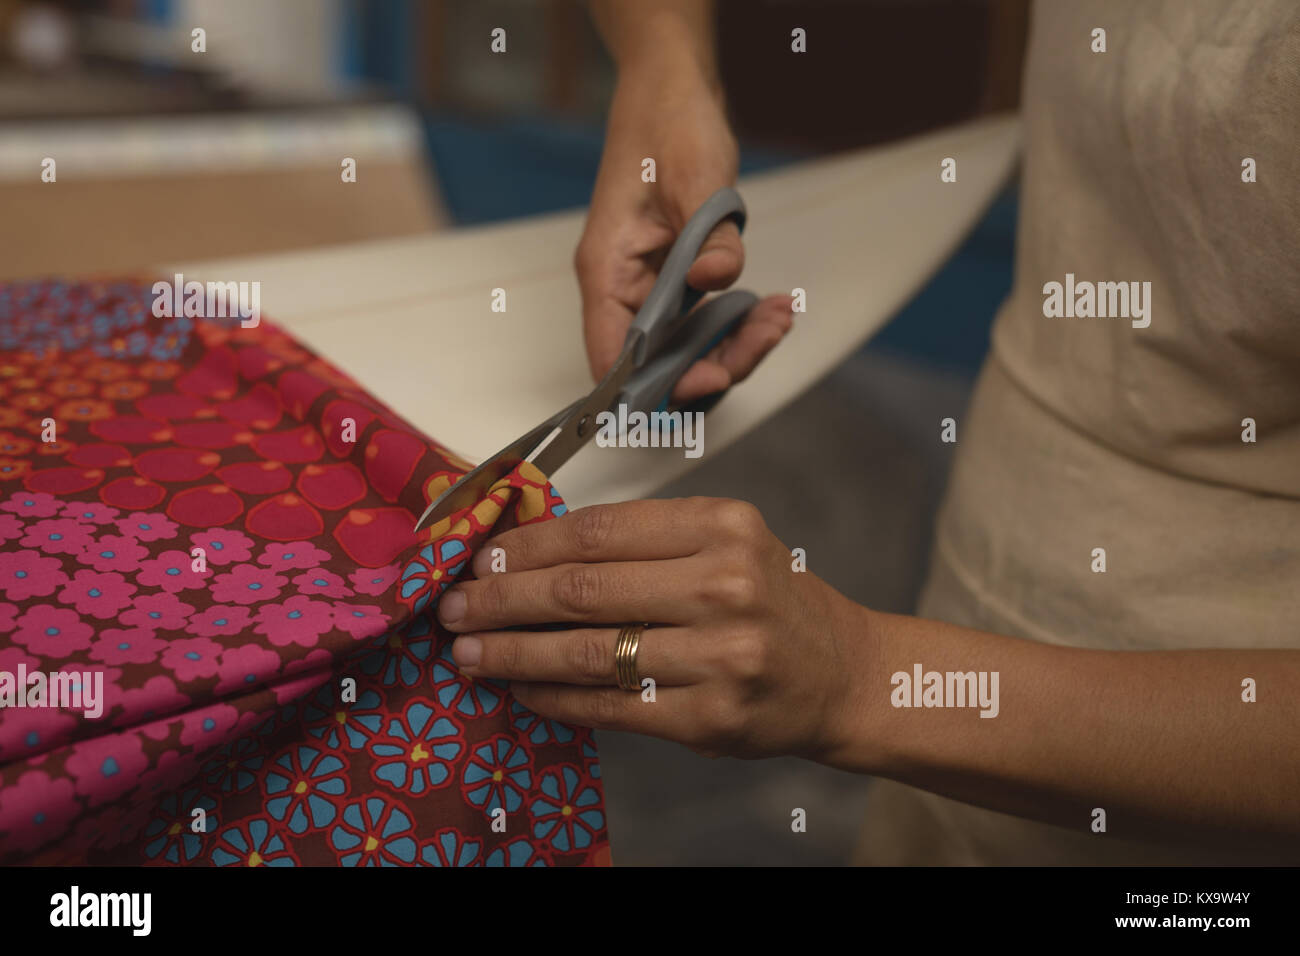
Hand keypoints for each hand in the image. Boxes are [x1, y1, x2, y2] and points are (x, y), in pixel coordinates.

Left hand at [436, 499, 868, 760]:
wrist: (841, 672)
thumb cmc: (771, 599)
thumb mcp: (725, 543)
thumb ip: (643, 542)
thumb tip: (531, 550)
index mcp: (722, 526)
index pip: (597, 531)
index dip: (525, 546)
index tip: (480, 556)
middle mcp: (724, 585)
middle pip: (582, 589)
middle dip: (502, 599)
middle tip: (453, 607)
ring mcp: (720, 655)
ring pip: (587, 651)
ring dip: (513, 652)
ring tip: (469, 652)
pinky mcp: (710, 717)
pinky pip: (610, 705)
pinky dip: (555, 696)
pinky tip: (522, 689)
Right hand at [577, 62, 793, 403]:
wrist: (673, 91)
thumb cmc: (669, 125)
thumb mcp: (696, 176)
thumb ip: (712, 236)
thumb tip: (716, 278)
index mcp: (607, 269)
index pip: (613, 357)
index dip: (655, 386)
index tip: (709, 378)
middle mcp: (623, 289)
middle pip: (659, 365)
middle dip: (716, 364)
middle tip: (766, 336)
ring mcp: (650, 287)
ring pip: (688, 349)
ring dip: (736, 346)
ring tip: (778, 317)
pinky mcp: (677, 280)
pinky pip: (705, 321)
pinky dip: (740, 323)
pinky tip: (773, 306)